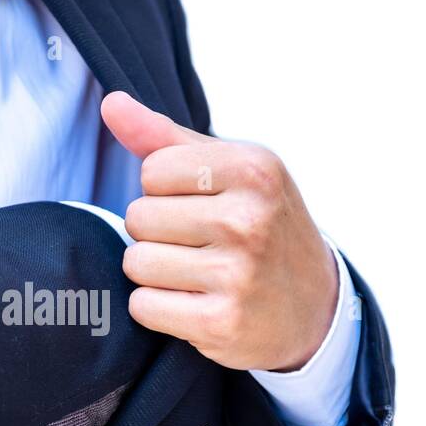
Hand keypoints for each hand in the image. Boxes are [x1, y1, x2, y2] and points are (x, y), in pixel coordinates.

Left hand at [101, 91, 338, 371]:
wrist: (315, 306)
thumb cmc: (260, 227)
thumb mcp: (230, 172)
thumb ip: (165, 138)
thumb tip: (110, 103)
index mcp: (253, 169)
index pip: (152, 170)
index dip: (163, 192)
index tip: (200, 206)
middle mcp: (248, 218)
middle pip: (138, 217)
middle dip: (156, 234)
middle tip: (199, 246)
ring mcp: (237, 274)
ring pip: (136, 262)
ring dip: (154, 273)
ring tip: (196, 274)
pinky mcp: (220, 322)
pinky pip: (143, 306)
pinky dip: (158, 309)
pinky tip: (193, 304)